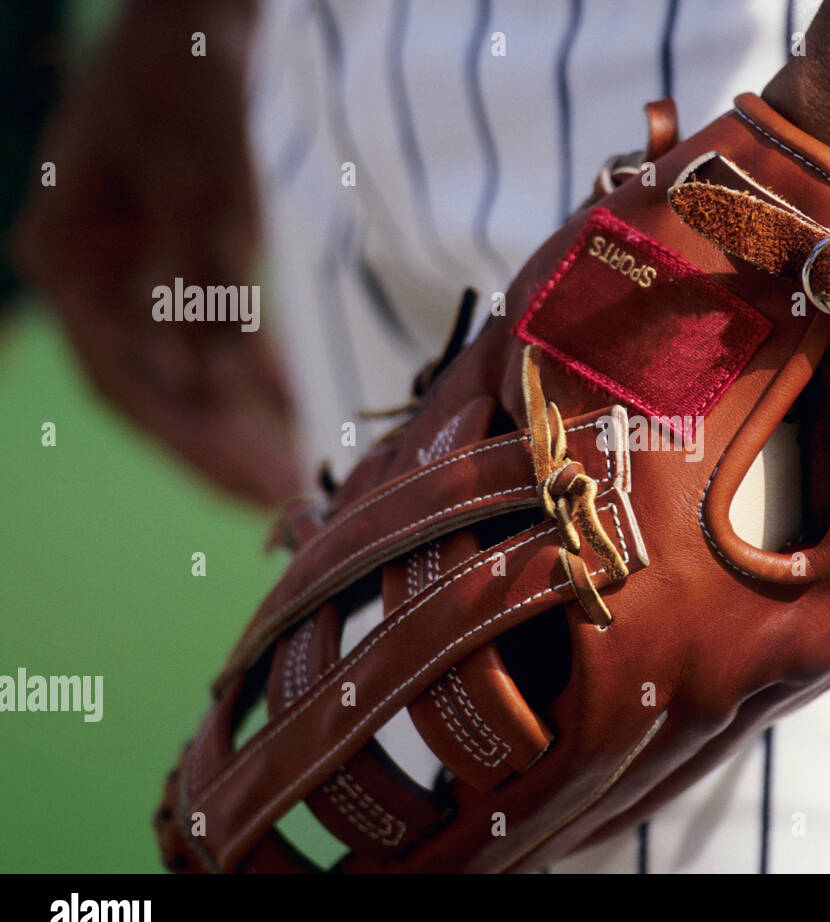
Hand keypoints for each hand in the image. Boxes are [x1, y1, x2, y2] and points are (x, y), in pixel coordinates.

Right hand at [11, 0, 301, 506]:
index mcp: (71, 260)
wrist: (200, 10)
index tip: (250, 491)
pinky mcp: (181, 254)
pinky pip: (214, 330)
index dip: (188, 445)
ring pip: (185, 367)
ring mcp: (136, 266)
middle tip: (286, 502)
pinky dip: (253, 368)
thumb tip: (220, 392)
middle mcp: (95, 274)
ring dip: (240, 419)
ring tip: (297, 472)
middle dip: (220, 447)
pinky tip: (293, 404)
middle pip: (155, 389)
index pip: (125, 383)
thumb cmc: (190, 77)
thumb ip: (205, 281)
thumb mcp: (202, 179)